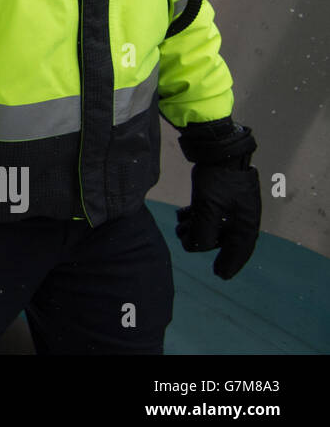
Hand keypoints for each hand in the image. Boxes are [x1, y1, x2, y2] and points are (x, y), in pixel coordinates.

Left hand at [175, 163, 260, 278]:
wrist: (219, 150)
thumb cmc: (216, 181)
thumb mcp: (207, 210)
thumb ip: (203, 234)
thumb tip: (197, 247)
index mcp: (245, 224)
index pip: (239, 251)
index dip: (229, 264)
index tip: (221, 275)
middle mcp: (243, 217)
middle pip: (223, 239)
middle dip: (202, 240)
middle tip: (185, 239)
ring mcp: (235, 205)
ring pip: (215, 226)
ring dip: (197, 227)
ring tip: (181, 223)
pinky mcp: (225, 195)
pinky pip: (212, 214)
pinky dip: (198, 216)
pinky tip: (184, 213)